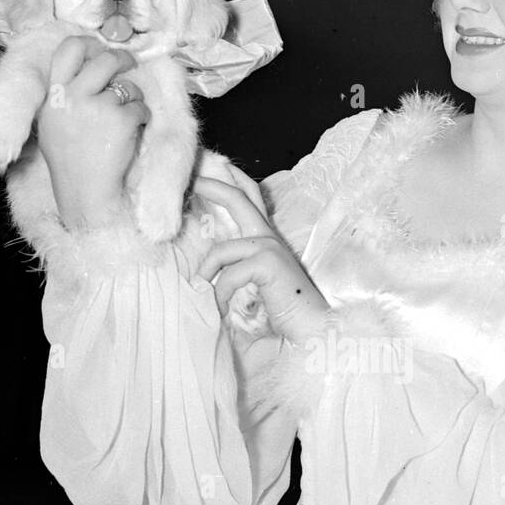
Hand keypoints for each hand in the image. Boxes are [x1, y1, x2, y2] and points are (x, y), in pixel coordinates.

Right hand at [36, 36, 150, 229]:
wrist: (84, 192)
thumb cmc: (71, 162)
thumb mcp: (53, 124)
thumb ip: (64, 96)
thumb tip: (88, 69)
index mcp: (54, 96)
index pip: (68, 50)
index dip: (89, 44)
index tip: (100, 48)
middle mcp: (74, 96)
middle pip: (104, 59)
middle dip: (122, 59)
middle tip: (130, 64)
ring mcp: (98, 107)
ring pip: (127, 86)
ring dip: (134, 98)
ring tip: (129, 118)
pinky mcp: (121, 120)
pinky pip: (140, 107)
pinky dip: (143, 117)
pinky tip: (135, 132)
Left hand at [194, 178, 329, 345]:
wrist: (312, 330)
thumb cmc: (285, 314)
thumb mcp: (255, 286)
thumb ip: (237, 271)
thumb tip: (203, 274)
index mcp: (268, 241)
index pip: (251, 200)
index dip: (232, 182)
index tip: (209, 174)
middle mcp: (270, 238)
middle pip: (240, 199)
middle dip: (214, 186)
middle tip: (192, 181)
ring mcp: (270, 248)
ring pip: (222, 250)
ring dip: (206, 276)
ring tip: (202, 297)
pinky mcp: (268, 262)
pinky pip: (229, 274)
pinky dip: (220, 295)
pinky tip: (221, 311)